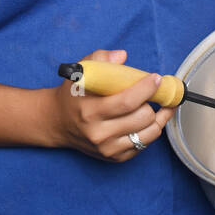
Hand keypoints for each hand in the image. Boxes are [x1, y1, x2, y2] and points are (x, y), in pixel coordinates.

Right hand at [44, 49, 176, 162]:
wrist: (58, 122)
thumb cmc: (72, 94)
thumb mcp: (79, 72)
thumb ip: (100, 59)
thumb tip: (122, 56)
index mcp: (90, 111)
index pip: (127, 102)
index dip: (146, 89)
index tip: (156, 79)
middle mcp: (99, 133)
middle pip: (142, 117)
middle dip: (151, 102)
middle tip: (152, 92)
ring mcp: (107, 148)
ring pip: (149, 133)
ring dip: (156, 117)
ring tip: (155, 105)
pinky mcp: (115, 158)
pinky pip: (145, 144)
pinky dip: (150, 130)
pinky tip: (148, 119)